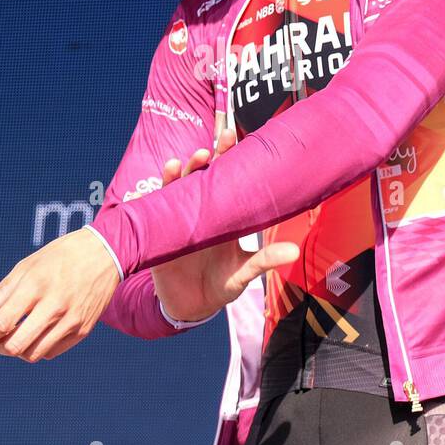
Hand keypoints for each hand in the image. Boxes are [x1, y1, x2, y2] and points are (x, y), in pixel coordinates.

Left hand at [0, 227, 118, 362]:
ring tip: (13, 338)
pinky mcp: (83, 329)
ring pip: (33, 353)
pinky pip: (52, 352)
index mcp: (36, 285)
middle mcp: (54, 305)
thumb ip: (3, 291)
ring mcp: (71, 319)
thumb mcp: (29, 265)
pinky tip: (35, 336)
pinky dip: (37, 349)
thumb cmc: (62, 256)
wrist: (106, 253)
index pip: (2, 322)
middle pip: (16, 344)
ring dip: (17, 351)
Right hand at [150, 125, 299, 322]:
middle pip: (200, 175)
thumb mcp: (243, 272)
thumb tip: (293, 251)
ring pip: (175, 188)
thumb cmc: (221, 284)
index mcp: (222, 213)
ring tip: (181, 164)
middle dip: (204, 158)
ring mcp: (177, 219)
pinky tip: (151, 185)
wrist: (192, 307)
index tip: (233, 136)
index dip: (227, 155)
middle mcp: (199, 210)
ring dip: (177, 174)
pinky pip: (152, 211)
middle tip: (213, 146)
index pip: (225, 177)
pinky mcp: (159, 234)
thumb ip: (264, 259)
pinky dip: (151, 196)